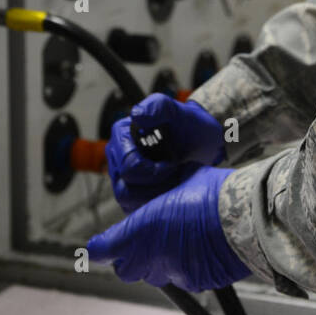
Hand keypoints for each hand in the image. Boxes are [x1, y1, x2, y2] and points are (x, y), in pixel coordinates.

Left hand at [84, 166, 250, 291]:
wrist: (244, 217)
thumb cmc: (213, 194)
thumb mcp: (181, 179)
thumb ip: (164, 191)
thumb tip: (163, 189)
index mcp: (141, 229)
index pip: (103, 250)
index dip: (103, 248)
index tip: (103, 246)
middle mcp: (151, 257)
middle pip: (127, 269)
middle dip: (133, 258)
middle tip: (147, 241)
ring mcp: (173, 273)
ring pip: (156, 274)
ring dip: (162, 261)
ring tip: (182, 241)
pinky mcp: (195, 283)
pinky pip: (184, 278)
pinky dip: (188, 267)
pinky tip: (202, 249)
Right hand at [105, 94, 224, 213]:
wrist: (199, 140)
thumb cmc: (187, 124)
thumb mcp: (175, 109)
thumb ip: (156, 106)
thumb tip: (136, 115)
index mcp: (121, 136)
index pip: (128, 165)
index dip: (152, 170)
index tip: (172, 163)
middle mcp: (116, 157)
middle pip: (125, 186)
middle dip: (155, 183)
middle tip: (175, 173)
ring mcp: (121, 176)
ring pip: (127, 200)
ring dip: (154, 195)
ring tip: (173, 182)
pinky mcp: (130, 193)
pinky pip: (132, 207)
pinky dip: (153, 204)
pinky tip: (169, 190)